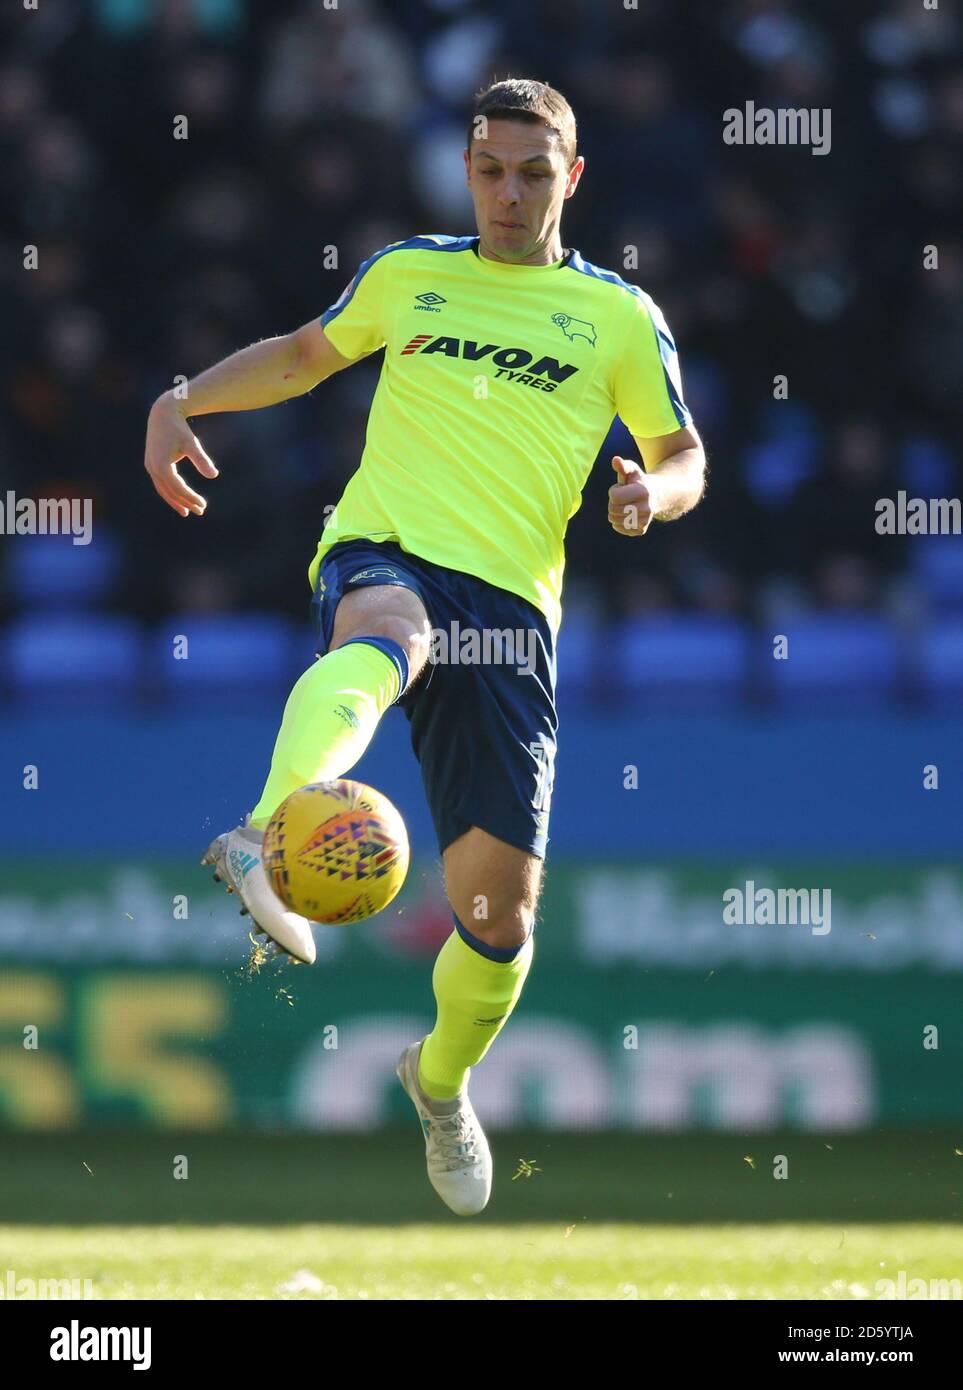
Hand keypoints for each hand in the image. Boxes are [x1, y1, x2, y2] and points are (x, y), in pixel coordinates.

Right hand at [144, 394, 218, 516]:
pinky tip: (179, 497)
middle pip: (169, 492)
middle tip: (200, 511)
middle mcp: (152, 468)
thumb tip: (214, 475)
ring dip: (176, 501)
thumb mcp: (192, 443)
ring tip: (187, 511)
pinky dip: (170, 492)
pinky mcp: (151, 463)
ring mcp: (150, 466)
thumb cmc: (179, 428)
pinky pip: (161, 483)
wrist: (163, 413)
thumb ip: (201, 460)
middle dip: (185, 503)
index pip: (178, 488)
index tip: (203, 505)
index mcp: (161, 465)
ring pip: (163, 490)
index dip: (191, 498)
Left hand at [608, 455, 659, 536]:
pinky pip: (619, 528)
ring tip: (625, 504)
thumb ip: (623, 466)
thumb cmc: (638, 481)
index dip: (614, 491)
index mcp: (643, 492)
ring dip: (614, 512)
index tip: (622, 488)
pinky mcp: (641, 530)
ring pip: (614, 521)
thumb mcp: (632, 470)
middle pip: (613, 510)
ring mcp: (645, 521)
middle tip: (623, 497)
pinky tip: (626, 514)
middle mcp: (646, 508)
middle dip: (613, 502)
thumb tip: (615, 460)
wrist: (655, 496)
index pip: (615, 497)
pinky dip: (618, 522)